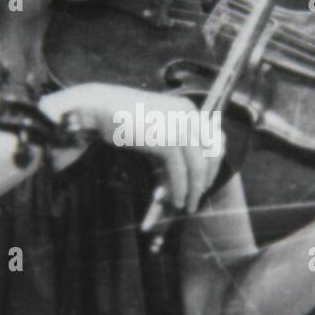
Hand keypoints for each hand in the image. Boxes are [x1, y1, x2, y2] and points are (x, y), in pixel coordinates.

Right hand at [41, 82, 222, 213]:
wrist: (98, 108)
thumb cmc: (121, 119)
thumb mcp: (154, 128)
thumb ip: (170, 145)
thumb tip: (179, 174)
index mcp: (187, 108)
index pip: (215, 137)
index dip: (214, 162)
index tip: (207, 180)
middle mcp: (188, 115)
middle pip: (212, 152)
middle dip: (207, 177)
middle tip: (199, 196)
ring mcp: (178, 127)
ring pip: (197, 166)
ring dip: (194, 190)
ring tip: (187, 205)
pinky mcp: (166, 141)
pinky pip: (179, 172)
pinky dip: (179, 190)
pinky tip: (175, 201)